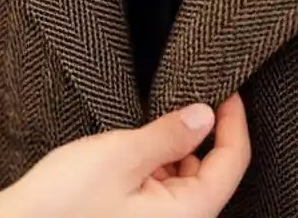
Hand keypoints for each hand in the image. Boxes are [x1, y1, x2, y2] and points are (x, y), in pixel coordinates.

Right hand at [0, 95, 250, 217]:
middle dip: (198, 136)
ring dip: (171, 152)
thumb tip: (205, 115)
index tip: (227, 91)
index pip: (232, 163)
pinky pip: (158, 194)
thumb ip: (169, 134)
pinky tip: (128, 152)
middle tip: (180, 97)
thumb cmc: (63, 204)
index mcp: (188, 215)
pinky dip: (152, 169)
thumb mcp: (120, 156)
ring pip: (182, 183)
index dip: (234, 122)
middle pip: (210, 174)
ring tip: (146, 125)